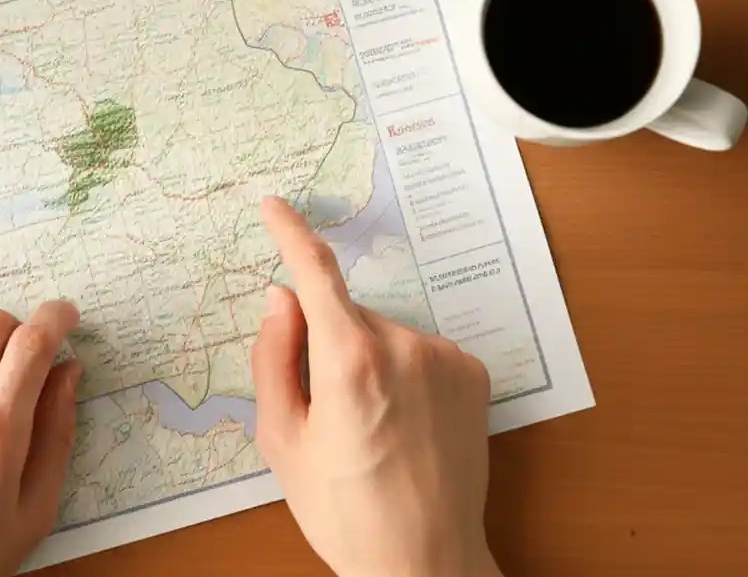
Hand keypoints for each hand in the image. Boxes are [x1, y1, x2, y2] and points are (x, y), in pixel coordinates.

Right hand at [252, 197, 501, 576]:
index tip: (275, 206)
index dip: (290, 233)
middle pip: (346, 316)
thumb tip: (280, 298)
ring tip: (371, 430)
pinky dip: (403, 373)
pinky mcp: (474, 372)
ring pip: (384, 334)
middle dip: (327, 345)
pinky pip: (420, 351)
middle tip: (325, 412)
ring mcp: (446, 357)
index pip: (314, 273)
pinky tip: (403, 424)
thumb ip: (273, 356)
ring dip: (368, 362)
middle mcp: (404, 345)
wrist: (424, 561)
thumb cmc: (343, 509)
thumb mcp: (282, 439)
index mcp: (348, 361)